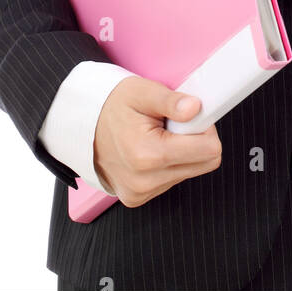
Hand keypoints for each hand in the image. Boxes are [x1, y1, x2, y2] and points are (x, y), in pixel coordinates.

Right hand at [92, 76, 221, 206]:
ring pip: (188, 173)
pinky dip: (167, 164)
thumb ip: (171, 101)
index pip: (209, 151)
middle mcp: (144, 181)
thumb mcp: (141, 91)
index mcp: (148, 155)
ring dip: (180, 152)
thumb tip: (196, 108)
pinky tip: (149, 149)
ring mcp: (140, 193)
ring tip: (156, 135)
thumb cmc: (112, 106)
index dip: (205, 127)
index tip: (190, 116)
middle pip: (204, 164)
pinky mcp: (137, 198)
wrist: (82, 126)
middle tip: (173, 124)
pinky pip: (171, 181)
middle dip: (195, 141)